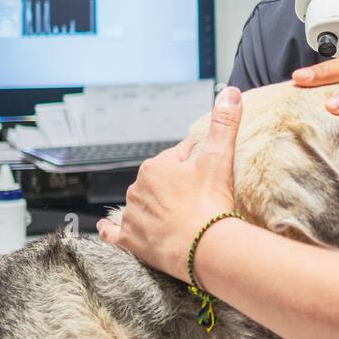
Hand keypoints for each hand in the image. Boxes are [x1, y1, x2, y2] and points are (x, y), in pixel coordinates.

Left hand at [97, 86, 241, 280]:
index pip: (177, 158)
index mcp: (155, 166)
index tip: (207, 177)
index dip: (195, 166)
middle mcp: (138, 188)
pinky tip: (108, 228)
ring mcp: (132, 215)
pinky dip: (111, 229)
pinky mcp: (130, 240)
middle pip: (159, 182)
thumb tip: (230, 91)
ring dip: (152, 207)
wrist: (204, 247)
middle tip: (198, 200)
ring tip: (176, 217)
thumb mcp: (219, 158)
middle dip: (174, 188)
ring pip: (140, 204)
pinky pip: (113, 232)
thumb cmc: (210, 202)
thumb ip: (224, 123)